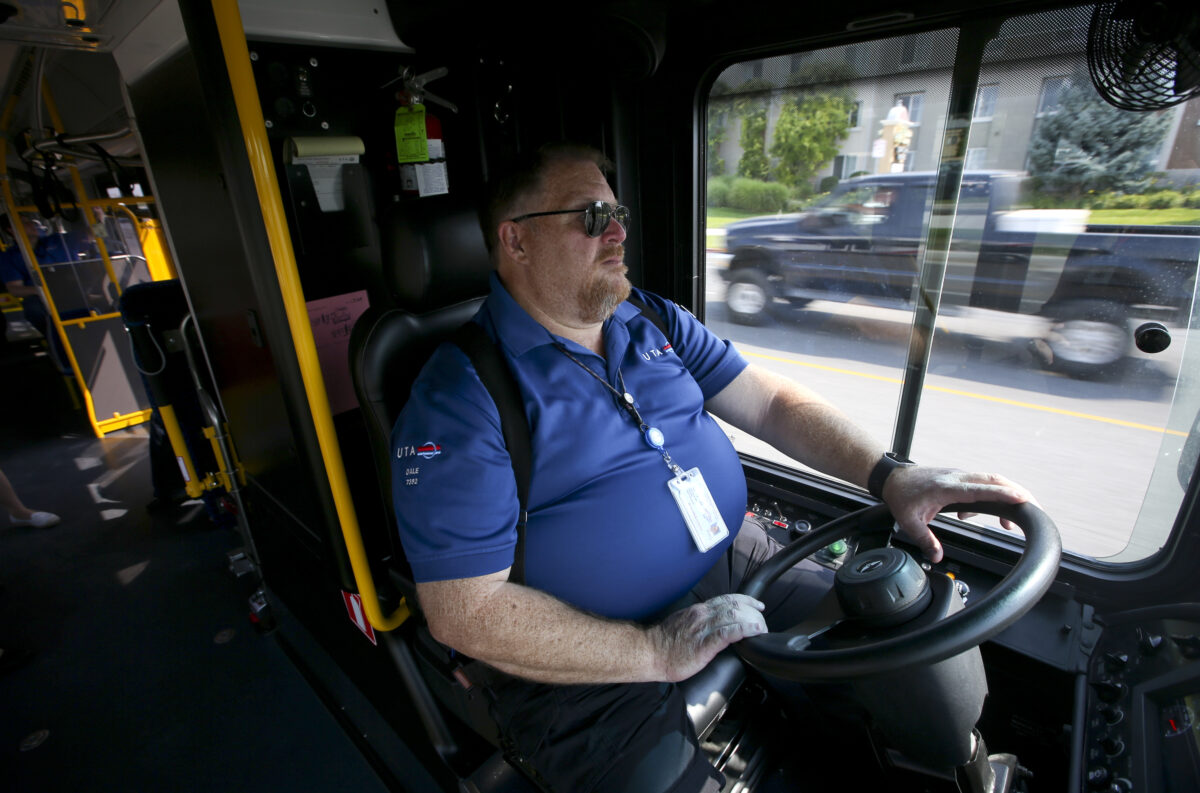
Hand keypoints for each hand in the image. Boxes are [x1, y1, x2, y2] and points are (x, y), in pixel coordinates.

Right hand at [650, 594, 766, 681]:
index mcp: (698, 611)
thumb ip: (700, 622)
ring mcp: (703, 628)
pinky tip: (754, 630)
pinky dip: (744, 629)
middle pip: (734, 606)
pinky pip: (727, 633)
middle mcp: (702, 615)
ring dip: (752, 620)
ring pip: (733, 616)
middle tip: (763, 620)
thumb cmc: (665, 643)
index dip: (745, 600)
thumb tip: (714, 625)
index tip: (757, 604)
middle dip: (752, 611)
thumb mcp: (684, 624)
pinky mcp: (704, 644)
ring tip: (763, 627)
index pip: (727, 599)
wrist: (650, 653)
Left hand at [882, 466, 1034, 562]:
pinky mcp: (962, 478)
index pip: (980, 489)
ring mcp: (961, 476)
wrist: (893, 478)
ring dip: (1007, 495)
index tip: (1021, 499)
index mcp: (947, 487)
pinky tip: (986, 517)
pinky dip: (994, 496)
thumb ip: (924, 540)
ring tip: (1010, 524)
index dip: (1002, 494)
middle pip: (995, 480)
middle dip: (1017, 492)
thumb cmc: (901, 496)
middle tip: (1033, 509)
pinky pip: (984, 484)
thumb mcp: (908, 522)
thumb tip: (937, 557)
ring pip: (992, 480)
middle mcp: (958, 477)